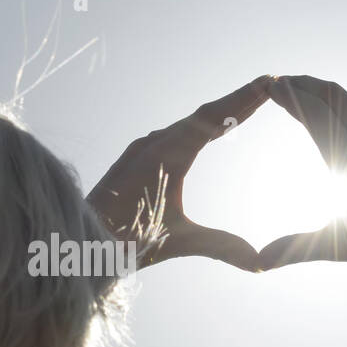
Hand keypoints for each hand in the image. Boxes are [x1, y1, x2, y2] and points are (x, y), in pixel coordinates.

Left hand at [87, 75, 273, 271]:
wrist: (75, 242)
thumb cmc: (121, 243)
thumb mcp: (176, 242)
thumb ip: (220, 246)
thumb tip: (260, 264)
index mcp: (165, 154)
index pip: (212, 118)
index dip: (242, 100)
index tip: (268, 82)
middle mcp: (153, 144)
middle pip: (203, 115)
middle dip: (238, 102)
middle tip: (270, 85)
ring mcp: (142, 150)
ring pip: (187, 124)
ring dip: (218, 114)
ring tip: (246, 104)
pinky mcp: (135, 160)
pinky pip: (173, 135)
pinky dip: (198, 128)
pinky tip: (206, 132)